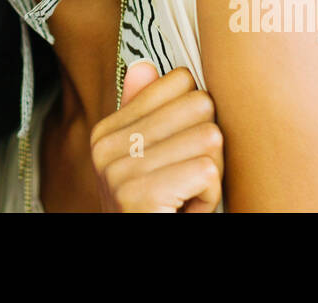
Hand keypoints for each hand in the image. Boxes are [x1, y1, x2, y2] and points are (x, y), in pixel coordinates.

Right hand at [90, 63, 222, 212]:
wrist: (139, 251)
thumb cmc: (158, 211)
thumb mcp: (150, 162)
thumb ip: (146, 113)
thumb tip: (144, 66)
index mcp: (108, 132)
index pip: (181, 81)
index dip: (195, 120)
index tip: (177, 155)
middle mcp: (107, 147)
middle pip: (201, 106)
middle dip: (208, 146)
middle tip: (187, 179)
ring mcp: (119, 172)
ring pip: (210, 138)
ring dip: (211, 176)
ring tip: (186, 196)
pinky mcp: (139, 195)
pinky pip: (208, 170)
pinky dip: (210, 196)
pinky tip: (187, 211)